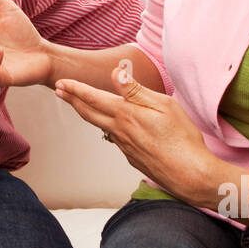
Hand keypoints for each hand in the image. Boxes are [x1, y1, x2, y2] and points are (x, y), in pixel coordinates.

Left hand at [54, 62, 227, 207]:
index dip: (76, 89)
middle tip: (59, 90)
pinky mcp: (131, 156)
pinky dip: (104, 126)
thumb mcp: (164, 106)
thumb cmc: (182, 138)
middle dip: (72, 99)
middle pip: (89, 113)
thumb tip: (115, 73)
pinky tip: (107, 123)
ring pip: (99, 125)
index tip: (61, 82)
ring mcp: (124, 146)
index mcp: (126, 114)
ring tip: (77, 103)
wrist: (188, 174)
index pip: (94, 98)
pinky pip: (113, 137)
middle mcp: (120, 130)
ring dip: (85, 112)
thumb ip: (136, 90)